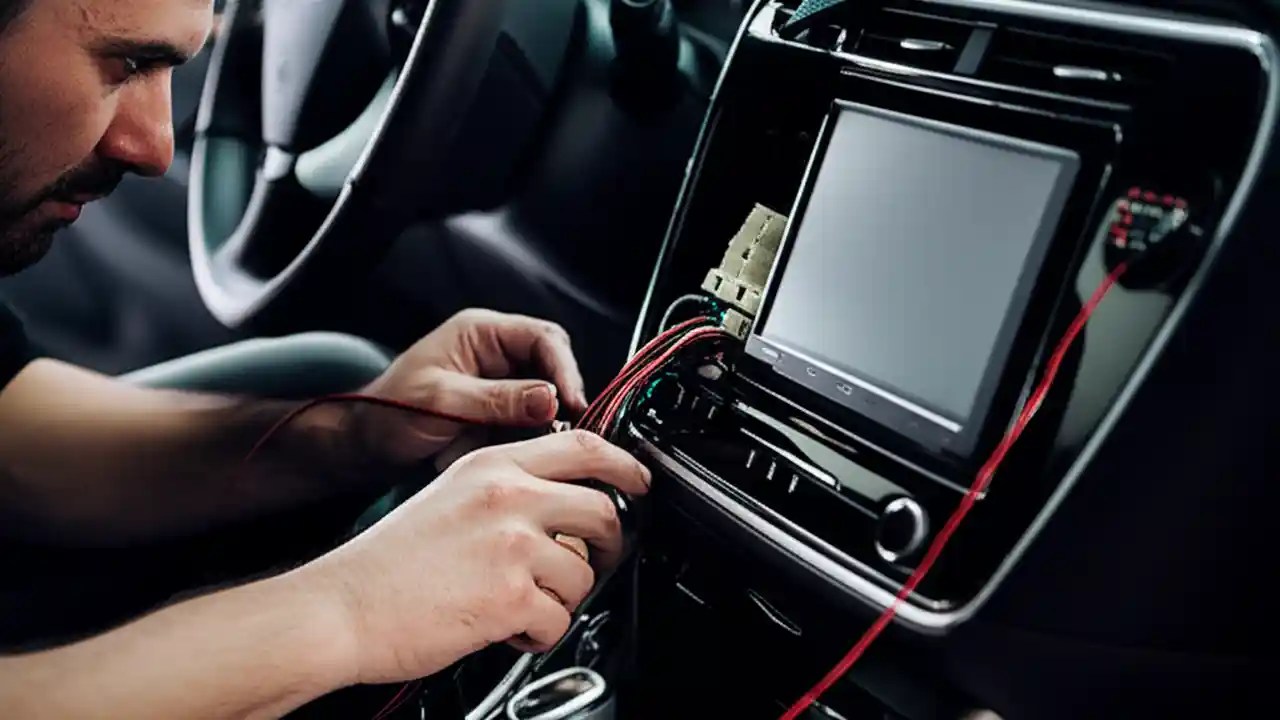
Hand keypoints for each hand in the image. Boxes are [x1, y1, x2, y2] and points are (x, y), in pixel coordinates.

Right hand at [301, 430, 649, 684]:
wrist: (340, 607)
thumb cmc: (385, 563)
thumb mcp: (450, 496)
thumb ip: (507, 491)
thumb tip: (560, 508)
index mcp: (492, 467)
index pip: (582, 445)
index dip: (624, 464)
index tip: (640, 479)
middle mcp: (509, 498)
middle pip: (602, 510)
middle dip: (610, 544)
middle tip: (598, 561)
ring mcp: (513, 546)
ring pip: (583, 575)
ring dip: (560, 599)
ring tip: (518, 605)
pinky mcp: (511, 596)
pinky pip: (558, 621)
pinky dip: (539, 634)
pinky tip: (508, 629)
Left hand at [355, 309, 590, 465]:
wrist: (364, 446)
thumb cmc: (388, 411)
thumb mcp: (442, 402)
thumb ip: (497, 400)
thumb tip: (551, 399)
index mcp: (482, 332)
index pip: (544, 338)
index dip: (565, 370)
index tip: (573, 404)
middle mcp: (498, 354)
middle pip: (553, 368)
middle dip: (560, 400)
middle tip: (562, 431)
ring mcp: (501, 386)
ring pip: (548, 401)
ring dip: (543, 427)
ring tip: (528, 448)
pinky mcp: (501, 416)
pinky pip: (531, 426)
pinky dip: (527, 443)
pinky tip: (512, 456)